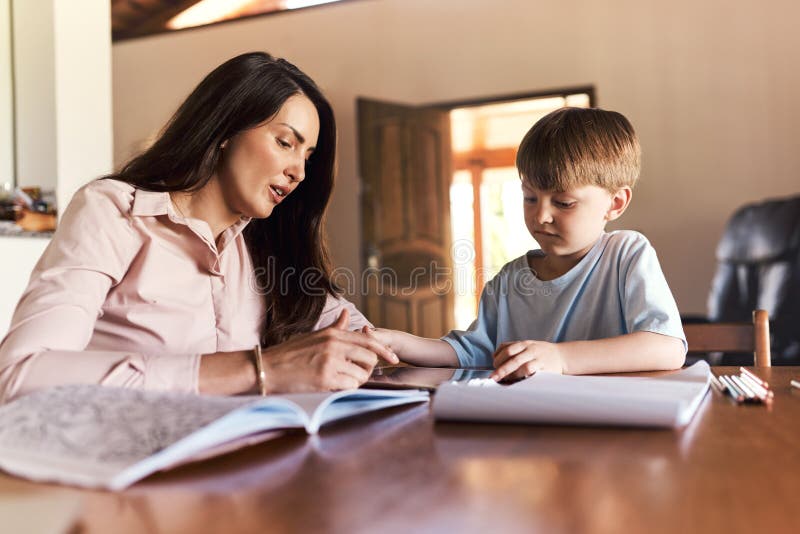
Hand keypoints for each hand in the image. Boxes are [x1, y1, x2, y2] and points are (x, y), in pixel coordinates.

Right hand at [261, 309, 398, 392]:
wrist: (267, 369)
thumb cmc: (290, 354)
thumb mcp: (314, 335)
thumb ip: (335, 327)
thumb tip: (346, 313)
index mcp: (332, 334)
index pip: (369, 341)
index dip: (385, 351)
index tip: (393, 358)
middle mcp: (334, 345)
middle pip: (370, 357)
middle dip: (369, 369)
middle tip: (358, 374)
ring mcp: (330, 361)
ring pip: (362, 374)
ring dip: (356, 381)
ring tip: (342, 381)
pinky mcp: (325, 378)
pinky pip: (350, 385)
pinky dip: (346, 388)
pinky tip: (334, 386)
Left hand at [490, 340, 563, 381]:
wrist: (561, 356)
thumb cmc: (541, 353)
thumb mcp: (527, 346)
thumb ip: (513, 349)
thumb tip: (494, 356)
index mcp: (524, 344)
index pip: (507, 348)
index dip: (498, 357)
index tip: (493, 365)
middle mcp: (530, 349)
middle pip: (511, 357)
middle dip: (500, 368)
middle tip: (493, 377)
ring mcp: (537, 358)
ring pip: (520, 365)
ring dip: (510, 374)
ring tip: (505, 380)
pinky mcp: (544, 367)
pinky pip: (530, 372)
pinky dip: (522, 376)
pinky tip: (518, 381)